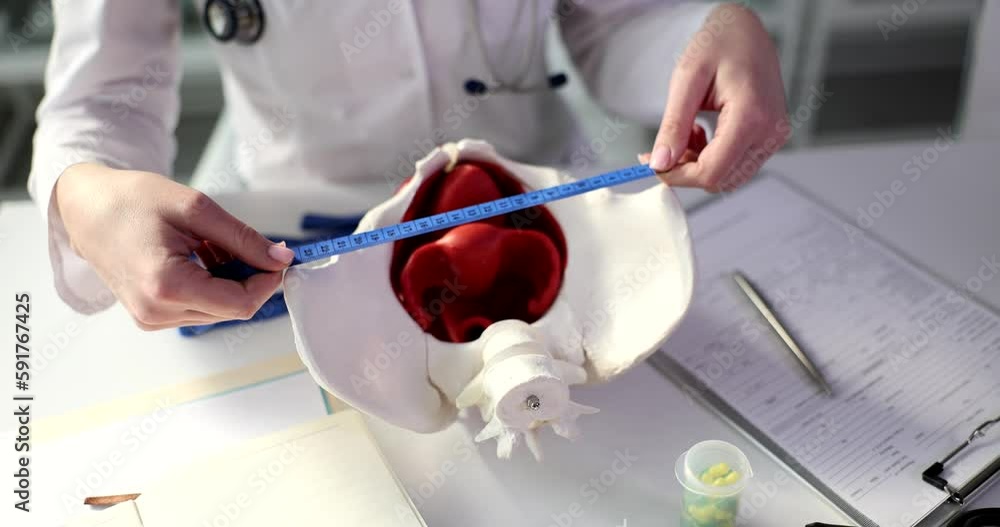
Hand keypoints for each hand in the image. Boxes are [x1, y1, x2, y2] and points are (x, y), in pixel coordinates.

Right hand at [55, 163, 295, 329]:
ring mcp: (152, 319)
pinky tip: (196, 257)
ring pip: (218, 310)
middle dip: (247, 277)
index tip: (276, 257)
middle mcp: (157, 312)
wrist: (86, 209)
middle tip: (236, 241)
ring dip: (228, 279)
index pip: (241, 304)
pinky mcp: (151, 317)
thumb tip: (281, 259)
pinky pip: (199, 308)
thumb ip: (243, 238)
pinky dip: (210, 284)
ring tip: (206, 244)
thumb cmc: (132, 201)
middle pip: (232, 308)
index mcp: (166, 286)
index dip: (268, 282)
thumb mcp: (195, 209)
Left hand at [642, 3, 787, 191]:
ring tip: (685, 132)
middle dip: (687, 170)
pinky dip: (713, 158)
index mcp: (751, 115)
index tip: (654, 164)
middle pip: (721, 179)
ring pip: (729, 176)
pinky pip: (738, 164)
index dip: (678, 176)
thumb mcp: (687, 80)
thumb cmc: (719, 44)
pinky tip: (700, 134)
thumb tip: (661, 163)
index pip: (712, 171)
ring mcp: (774, 136)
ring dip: (699, 165)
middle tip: (664, 147)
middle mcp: (770, 131)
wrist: (745, 31)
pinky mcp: (771, 137)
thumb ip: (674, 125)